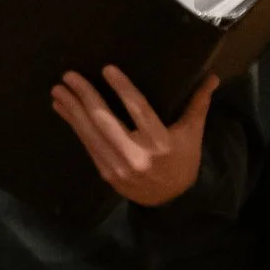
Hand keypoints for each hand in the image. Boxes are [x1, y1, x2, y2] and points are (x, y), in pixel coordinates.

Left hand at [50, 68, 213, 206]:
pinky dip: (74, 126)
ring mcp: (118, 167)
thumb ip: (198, 105)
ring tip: (57, 90)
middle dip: (85, 97)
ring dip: (72, 110)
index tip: (106, 69)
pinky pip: (87, 146)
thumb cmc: (182, 160)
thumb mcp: (192, 134)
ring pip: (91, 134)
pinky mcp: (106, 173)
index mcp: (161, 143)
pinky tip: (63, 110)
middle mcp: (137, 156)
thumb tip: (212, 77)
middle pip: (106, 122)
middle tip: (68, 76)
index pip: (139, 110)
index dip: (122, 89)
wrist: (171, 201)